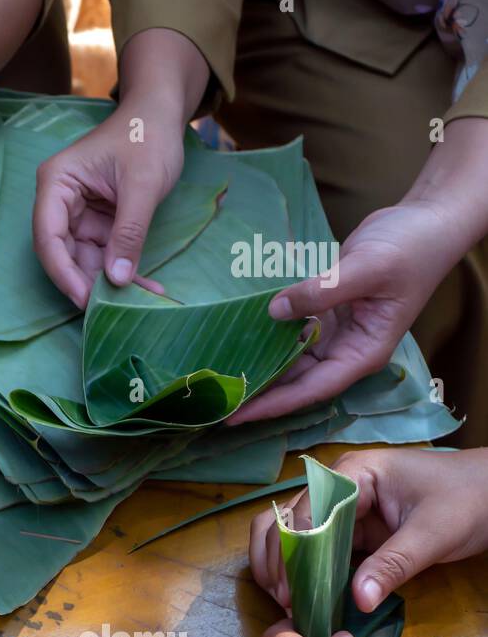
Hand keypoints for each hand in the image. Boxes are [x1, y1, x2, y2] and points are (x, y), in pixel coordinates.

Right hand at [34, 28, 210, 306]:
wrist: (161, 116)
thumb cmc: (147, 138)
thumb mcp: (143, 185)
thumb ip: (129, 231)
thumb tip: (119, 280)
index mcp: (57, 184)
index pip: (48, 236)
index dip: (62, 271)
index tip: (85, 299)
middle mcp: (60, 203)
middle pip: (63, 253)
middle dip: (88, 282)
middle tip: (112, 310)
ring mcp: (78, 215)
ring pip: (84, 260)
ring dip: (109, 282)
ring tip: (140, 300)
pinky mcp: (97, 223)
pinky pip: (104, 254)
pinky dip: (122, 270)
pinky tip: (146, 287)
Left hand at [230, 116, 487, 424]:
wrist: (423, 222)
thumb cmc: (408, 249)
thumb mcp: (365, 269)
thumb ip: (321, 291)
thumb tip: (274, 311)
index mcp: (363, 352)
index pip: (312, 389)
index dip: (273, 404)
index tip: (236, 414)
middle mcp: (346, 349)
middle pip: (296, 381)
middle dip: (258, 393)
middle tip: (213, 402)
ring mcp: (334, 331)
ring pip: (289, 358)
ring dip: (258, 366)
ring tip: (216, 377)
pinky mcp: (324, 312)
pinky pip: (289, 330)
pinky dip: (265, 335)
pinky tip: (234, 338)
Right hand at [248, 447, 487, 612]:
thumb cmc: (470, 500)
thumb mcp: (435, 533)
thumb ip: (395, 564)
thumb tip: (358, 600)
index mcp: (353, 474)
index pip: (305, 510)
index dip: (292, 550)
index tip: (290, 590)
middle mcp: (339, 486)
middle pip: (287, 518)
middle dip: (278, 558)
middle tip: (284, 600)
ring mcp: (345, 508)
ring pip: (294, 531)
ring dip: (282, 562)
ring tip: (284, 598)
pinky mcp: (354, 529)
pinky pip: (319, 547)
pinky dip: (305, 569)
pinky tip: (303, 594)